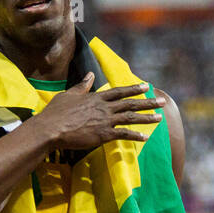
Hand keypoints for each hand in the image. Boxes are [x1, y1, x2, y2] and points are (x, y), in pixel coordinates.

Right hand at [31, 73, 164, 152]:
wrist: (51, 128)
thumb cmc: (56, 113)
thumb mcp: (68, 95)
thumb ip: (82, 86)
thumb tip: (90, 74)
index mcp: (96, 97)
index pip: (119, 91)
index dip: (134, 89)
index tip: (145, 87)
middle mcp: (104, 107)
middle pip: (130, 103)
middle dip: (148, 102)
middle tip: (162, 101)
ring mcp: (105, 120)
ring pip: (130, 117)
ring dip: (146, 117)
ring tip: (160, 118)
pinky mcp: (103, 134)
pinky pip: (123, 134)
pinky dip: (136, 136)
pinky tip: (146, 137)